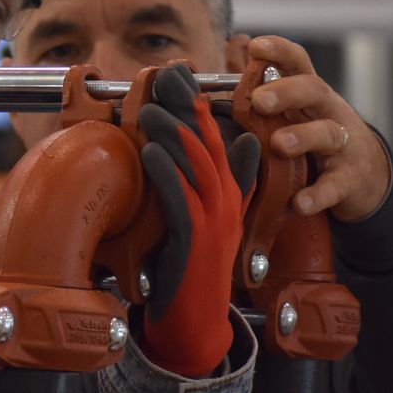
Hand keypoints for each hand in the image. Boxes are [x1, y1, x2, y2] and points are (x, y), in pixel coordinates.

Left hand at [138, 65, 259, 377]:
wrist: (195, 319)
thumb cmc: (191, 266)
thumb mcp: (209, 218)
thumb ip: (224, 182)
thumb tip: (244, 143)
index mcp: (227, 192)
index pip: (216, 136)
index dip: (197, 103)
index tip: (177, 73)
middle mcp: (226, 201)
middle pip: (208, 143)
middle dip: (186, 106)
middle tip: (165, 75)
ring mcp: (214, 220)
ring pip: (196, 166)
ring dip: (171, 133)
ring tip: (148, 108)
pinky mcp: (196, 240)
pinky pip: (180, 200)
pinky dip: (165, 173)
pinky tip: (149, 152)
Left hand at [243, 35, 390, 220]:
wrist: (366, 176)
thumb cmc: (315, 136)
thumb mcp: (294, 110)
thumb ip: (263, 85)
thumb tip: (230, 49)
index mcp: (309, 94)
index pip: (298, 63)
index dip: (280, 51)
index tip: (257, 45)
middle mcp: (329, 112)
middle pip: (313, 90)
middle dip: (287, 91)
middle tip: (260, 100)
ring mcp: (343, 145)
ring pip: (327, 133)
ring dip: (302, 137)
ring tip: (279, 145)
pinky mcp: (350, 179)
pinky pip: (335, 185)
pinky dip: (319, 194)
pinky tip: (300, 202)